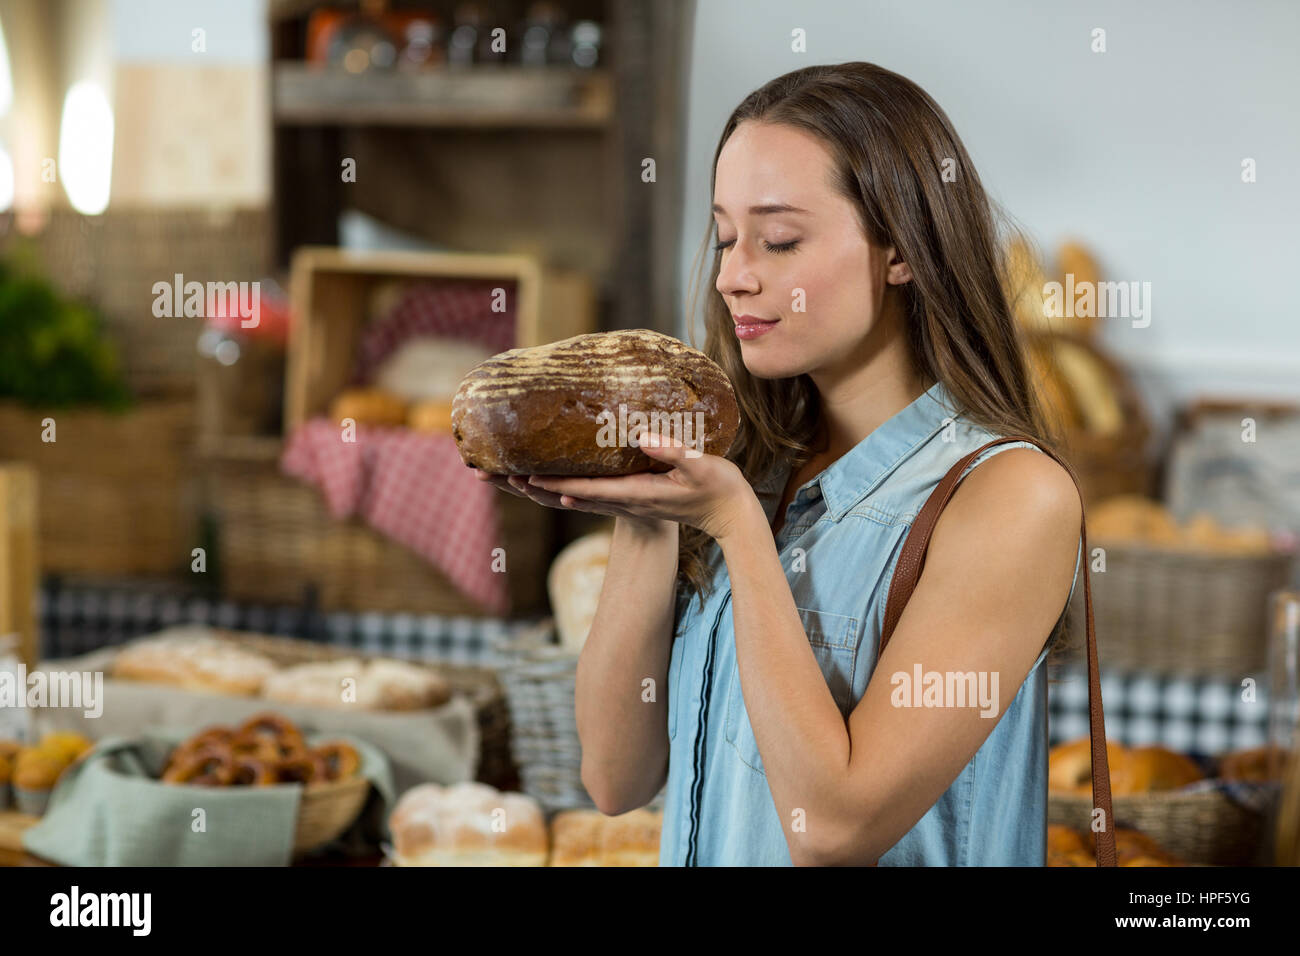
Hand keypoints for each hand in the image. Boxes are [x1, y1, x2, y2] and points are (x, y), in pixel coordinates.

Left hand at [483, 428, 753, 541]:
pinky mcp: (630, 498)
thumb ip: (673, 451)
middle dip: (530, 486)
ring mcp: (625, 502)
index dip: (553, 483)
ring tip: (505, 477)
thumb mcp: (700, 465)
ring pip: (573, 497)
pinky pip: (587, 494)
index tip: (522, 477)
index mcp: (635, 493)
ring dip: (539, 489)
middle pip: (568, 496)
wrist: (729, 515)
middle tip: (491, 475)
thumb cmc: (718, 488)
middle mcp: (623, 501)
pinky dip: (561, 489)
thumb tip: (642, 437)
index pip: (585, 489)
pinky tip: (547, 482)